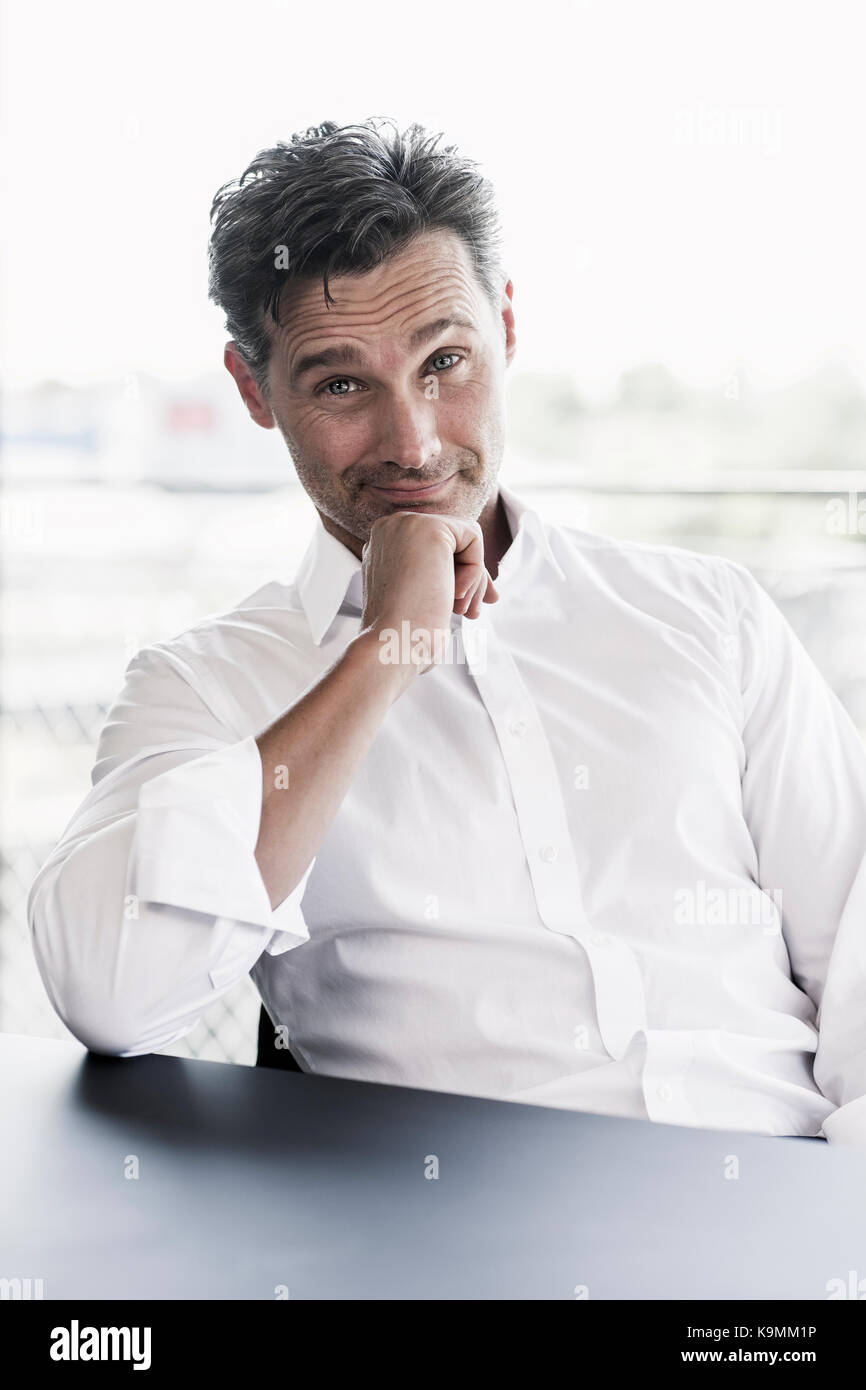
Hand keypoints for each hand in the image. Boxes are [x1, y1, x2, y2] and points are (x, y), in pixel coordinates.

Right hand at [359, 511, 498, 673]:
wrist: (391, 646)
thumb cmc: (407, 635)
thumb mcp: (424, 600)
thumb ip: (444, 579)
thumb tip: (486, 585)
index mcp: (384, 546)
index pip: (438, 548)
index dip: (460, 575)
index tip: (470, 606)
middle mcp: (390, 529)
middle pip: (453, 542)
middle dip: (472, 578)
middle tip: (472, 613)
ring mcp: (406, 524)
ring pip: (465, 540)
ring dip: (473, 580)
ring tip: (461, 610)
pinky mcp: (429, 527)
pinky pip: (473, 538)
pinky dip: (475, 571)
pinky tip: (455, 595)